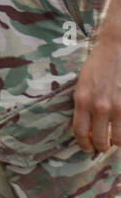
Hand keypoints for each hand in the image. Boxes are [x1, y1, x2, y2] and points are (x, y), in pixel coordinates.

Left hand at [73, 31, 120, 152]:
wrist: (117, 49)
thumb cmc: (98, 64)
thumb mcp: (82, 83)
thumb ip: (83, 104)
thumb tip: (87, 125)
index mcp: (82, 99)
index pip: (80, 131)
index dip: (83, 143)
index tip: (86, 148)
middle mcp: (99, 106)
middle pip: (99, 139)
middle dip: (100, 146)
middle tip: (102, 146)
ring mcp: (118, 107)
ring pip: (118, 139)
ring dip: (116, 142)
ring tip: (115, 138)